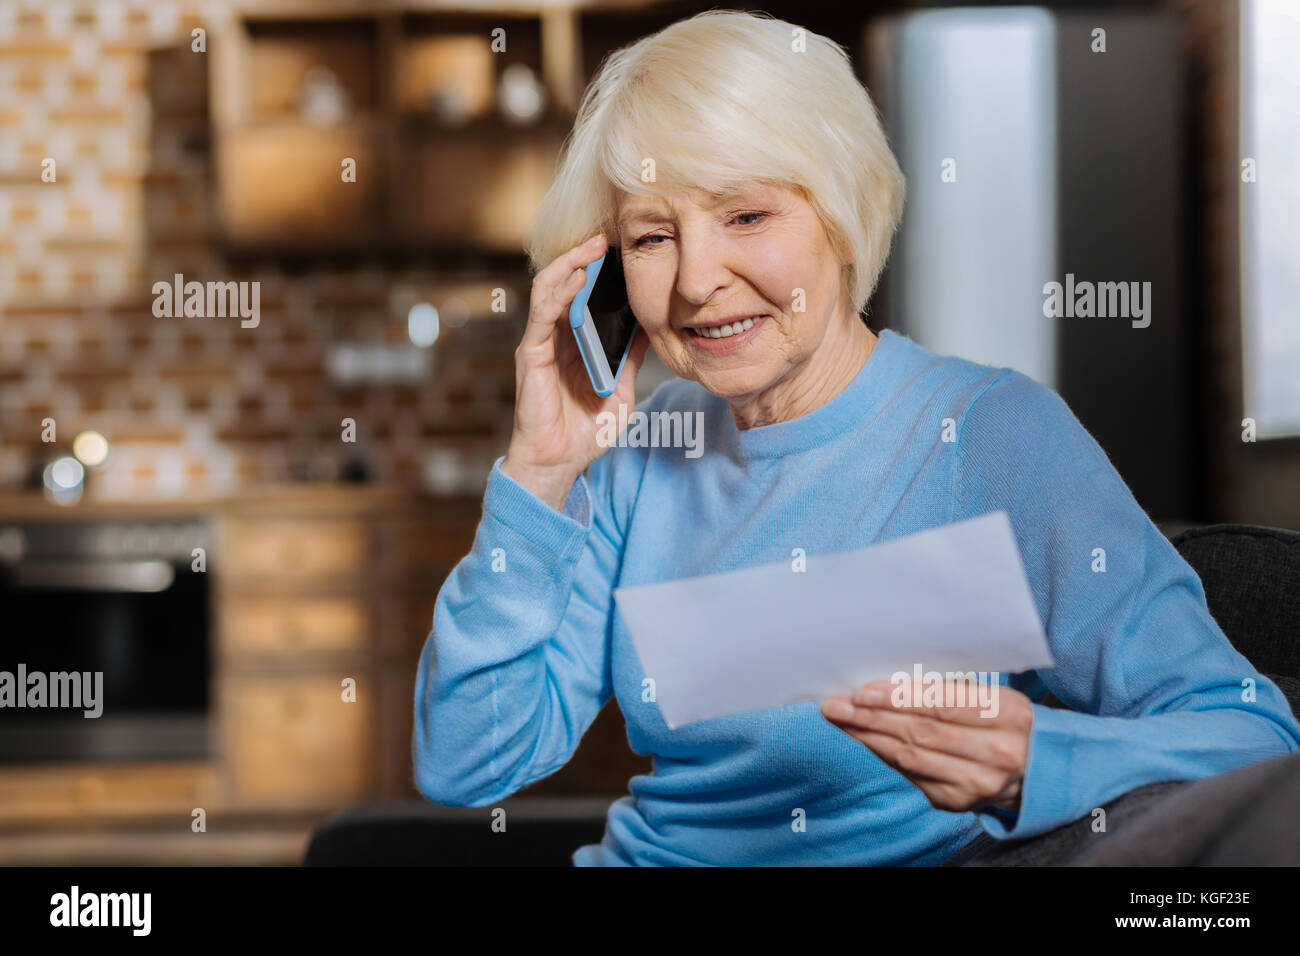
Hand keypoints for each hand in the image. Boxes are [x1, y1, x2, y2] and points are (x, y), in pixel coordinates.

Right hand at [502, 232, 651, 510]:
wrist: (559, 463)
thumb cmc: (584, 431)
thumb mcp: (622, 390)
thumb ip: (632, 359)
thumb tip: (654, 329)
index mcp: (574, 342)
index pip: (582, 294)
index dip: (599, 270)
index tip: (624, 249)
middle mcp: (554, 337)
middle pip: (564, 282)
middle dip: (585, 256)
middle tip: (609, 236)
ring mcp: (540, 343)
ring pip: (549, 289)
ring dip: (571, 264)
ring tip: (594, 247)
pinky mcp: (530, 355)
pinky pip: (543, 315)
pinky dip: (560, 292)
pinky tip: (577, 277)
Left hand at [820, 679, 1032, 813]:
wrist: (1037, 769)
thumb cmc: (1004, 720)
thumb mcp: (993, 694)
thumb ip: (950, 687)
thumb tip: (891, 678)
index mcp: (1009, 716)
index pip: (944, 706)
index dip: (900, 699)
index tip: (863, 692)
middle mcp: (996, 754)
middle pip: (922, 733)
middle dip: (872, 718)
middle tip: (837, 704)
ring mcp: (976, 783)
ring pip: (911, 757)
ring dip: (869, 736)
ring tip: (841, 719)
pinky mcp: (957, 801)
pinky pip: (910, 774)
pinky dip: (883, 754)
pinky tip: (863, 738)